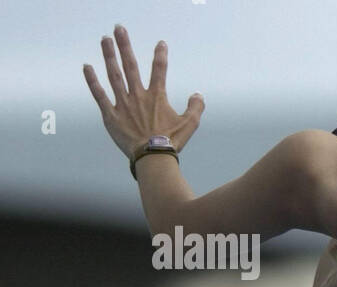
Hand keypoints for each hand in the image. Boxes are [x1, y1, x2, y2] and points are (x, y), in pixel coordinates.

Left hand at [83, 24, 203, 158]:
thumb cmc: (172, 141)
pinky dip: (92, 81)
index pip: (159, 70)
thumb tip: (198, 94)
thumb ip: (196, 107)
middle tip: (119, 28)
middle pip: (131, 65)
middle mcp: (138, 96)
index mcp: (157, 97)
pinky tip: (87, 67)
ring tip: (104, 40)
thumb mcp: (190, 124)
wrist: (152, 157)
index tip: (160, 43)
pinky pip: (99, 94)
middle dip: (125, 45)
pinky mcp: (111, 115)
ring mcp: (122, 104)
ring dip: (108, 56)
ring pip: (114, 75)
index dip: (160, 55)